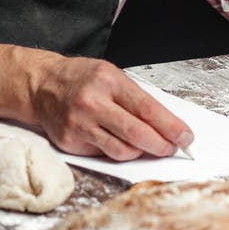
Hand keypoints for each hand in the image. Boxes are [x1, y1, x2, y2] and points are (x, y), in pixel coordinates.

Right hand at [31, 55, 193, 160]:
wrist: (42, 85)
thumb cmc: (82, 79)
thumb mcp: (111, 75)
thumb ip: (135, 98)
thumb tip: (166, 125)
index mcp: (108, 80)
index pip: (147, 109)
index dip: (171, 127)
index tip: (185, 137)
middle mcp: (93, 102)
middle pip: (137, 134)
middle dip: (161, 145)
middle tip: (172, 148)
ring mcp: (79, 124)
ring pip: (122, 151)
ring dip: (141, 152)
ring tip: (146, 145)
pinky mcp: (70, 142)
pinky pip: (104, 155)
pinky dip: (118, 151)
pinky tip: (119, 142)